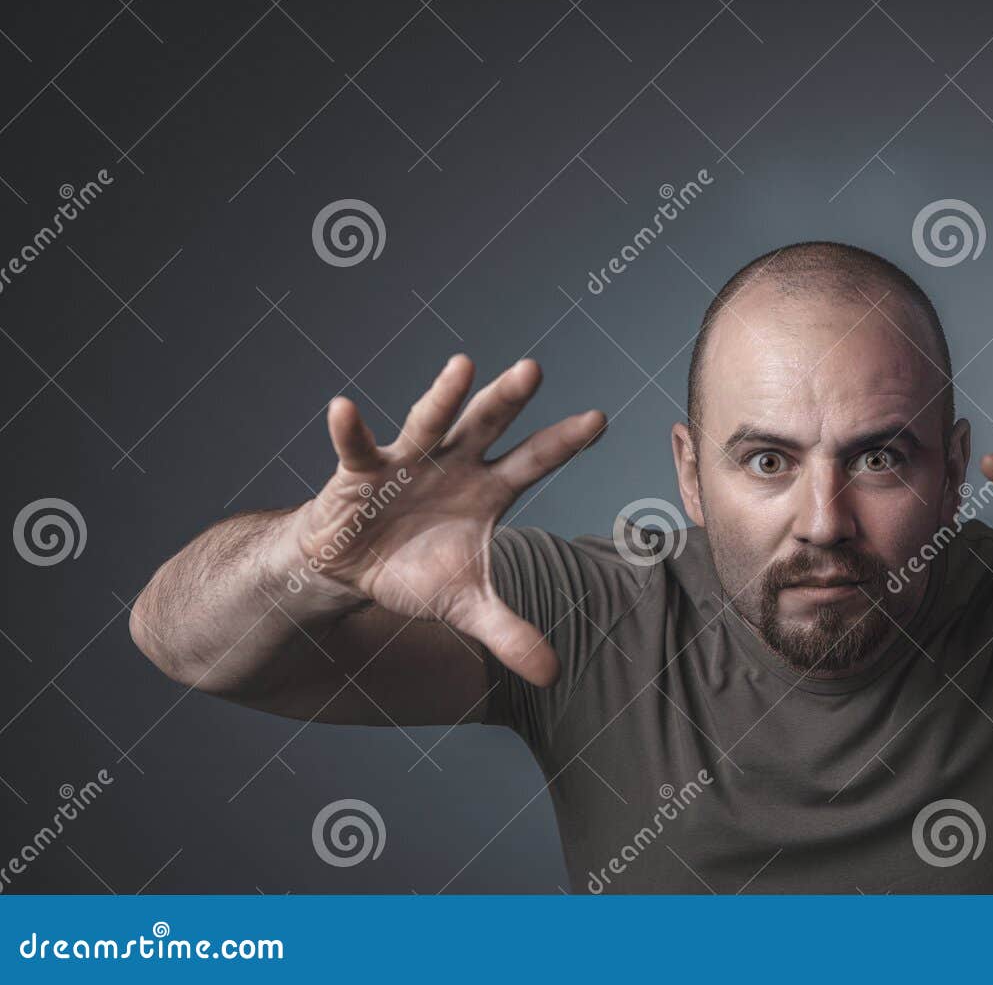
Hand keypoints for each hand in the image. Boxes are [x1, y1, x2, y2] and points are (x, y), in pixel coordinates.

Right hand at [282, 354, 605, 687]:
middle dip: (508, 398)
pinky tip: (342, 409)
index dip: (564, 441)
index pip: (535, 460)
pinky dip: (350, 431)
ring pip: (429, 423)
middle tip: (534, 369)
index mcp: (488, 489)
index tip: (600, 419)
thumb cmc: (418, 570)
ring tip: (463, 366)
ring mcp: (408, 461)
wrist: (353, 569)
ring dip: (443, 396)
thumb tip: (554, 675)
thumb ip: (510, 632)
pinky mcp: (359, 473)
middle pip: (487, 425)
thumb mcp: (467, 605)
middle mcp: (453, 464)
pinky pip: (356, 449)